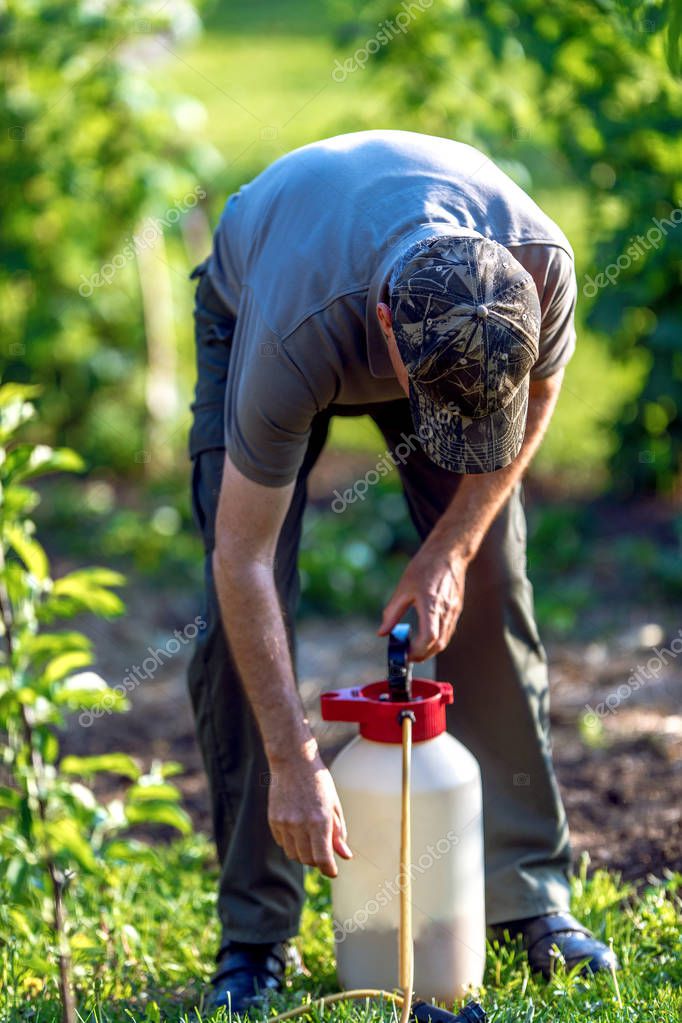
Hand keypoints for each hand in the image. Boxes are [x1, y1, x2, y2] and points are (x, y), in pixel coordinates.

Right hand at [267, 753, 352, 877]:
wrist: (292, 760)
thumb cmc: (318, 781)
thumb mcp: (333, 805)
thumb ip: (338, 832)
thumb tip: (345, 856)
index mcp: (320, 820)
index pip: (323, 858)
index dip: (329, 869)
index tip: (332, 871)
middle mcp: (300, 824)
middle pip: (307, 860)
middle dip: (317, 860)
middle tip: (323, 849)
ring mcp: (284, 823)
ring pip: (293, 854)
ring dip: (303, 852)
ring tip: (310, 836)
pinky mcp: (273, 820)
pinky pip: (282, 843)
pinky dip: (291, 842)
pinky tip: (297, 827)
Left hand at [378, 545, 467, 659]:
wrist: (448, 553)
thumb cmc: (425, 567)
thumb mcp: (403, 589)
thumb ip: (392, 613)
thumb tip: (382, 632)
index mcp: (431, 606)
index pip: (429, 638)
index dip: (417, 651)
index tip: (404, 654)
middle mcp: (445, 612)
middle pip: (438, 645)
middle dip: (422, 655)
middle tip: (407, 656)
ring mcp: (453, 612)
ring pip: (445, 641)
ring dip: (430, 650)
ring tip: (414, 648)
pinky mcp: (456, 609)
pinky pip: (448, 632)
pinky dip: (437, 640)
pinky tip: (426, 636)